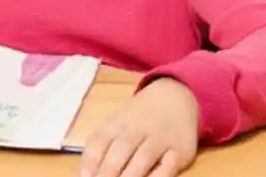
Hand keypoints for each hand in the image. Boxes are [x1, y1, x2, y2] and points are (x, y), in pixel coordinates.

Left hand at [80, 77, 199, 176]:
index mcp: (116, 122)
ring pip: (143, 158)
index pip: (99, 141)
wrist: (175, 96)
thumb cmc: (139, 116)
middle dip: (108, 171)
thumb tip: (85, 173)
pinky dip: (158, 176)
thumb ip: (101, 145)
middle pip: (120, 150)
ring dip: (130, 176)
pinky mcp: (180, 151)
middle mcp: (137, 129)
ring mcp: (160, 139)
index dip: (90, 161)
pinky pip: (169, 166)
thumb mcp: (117, 122)